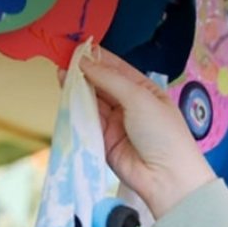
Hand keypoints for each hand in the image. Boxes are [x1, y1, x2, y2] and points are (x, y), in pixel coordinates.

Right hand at [77, 48, 215, 217]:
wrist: (166, 178)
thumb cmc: (163, 134)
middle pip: (102, 84)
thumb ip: (110, 80)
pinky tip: (66, 96)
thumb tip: (86, 63)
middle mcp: (130, 105)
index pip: (118, 69)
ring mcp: (116, 124)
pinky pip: (87, 122)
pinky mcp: (103, 141)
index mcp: (145, 91)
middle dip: (84, 73)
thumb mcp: (139, 98)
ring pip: (92, 102)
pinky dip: (76, 110)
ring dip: (77, 89)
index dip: (99, 58)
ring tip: (61, 75)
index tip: (78, 48)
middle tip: (64, 60)